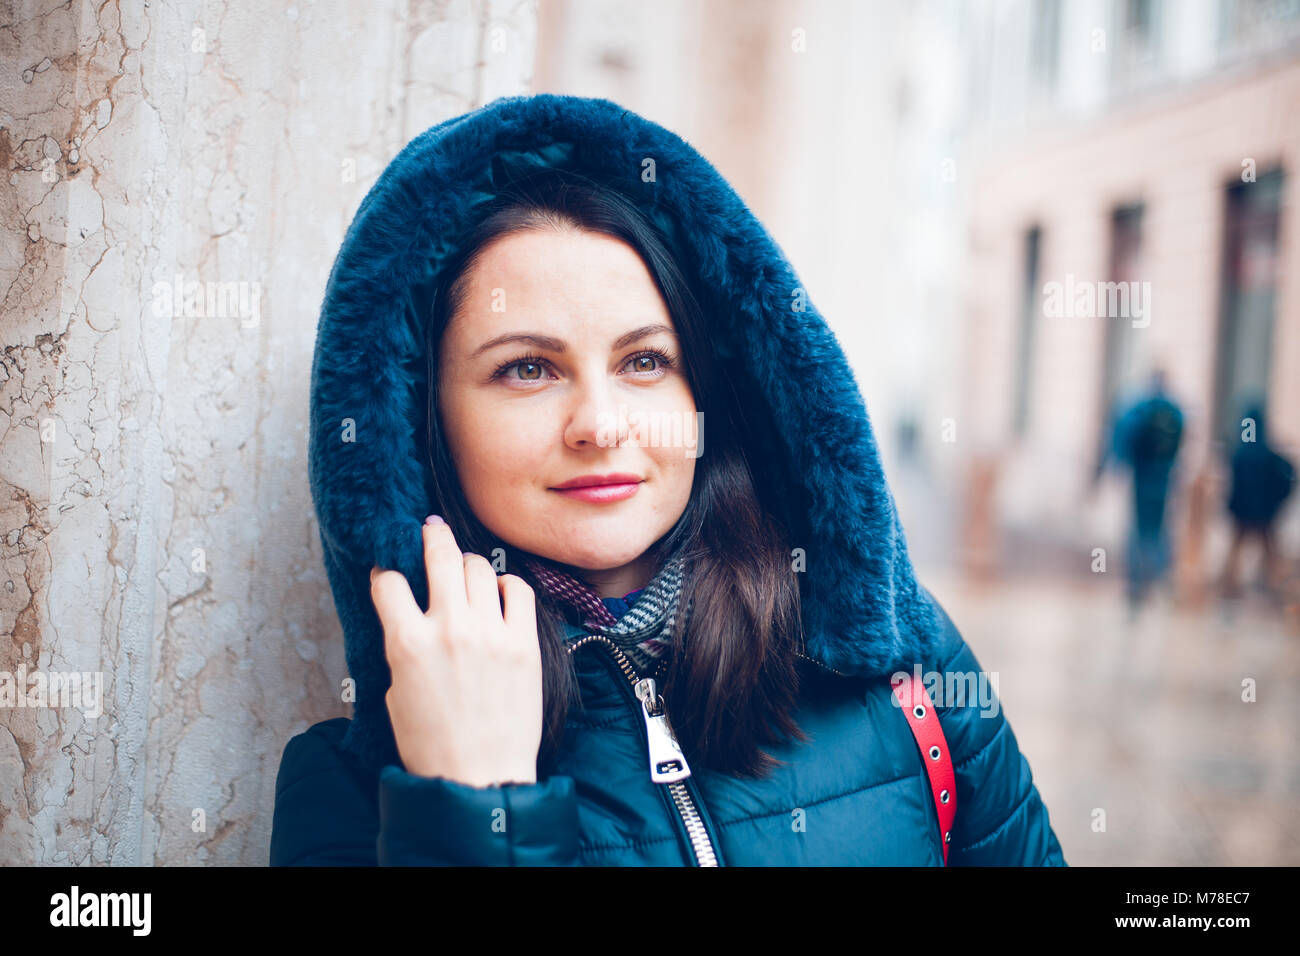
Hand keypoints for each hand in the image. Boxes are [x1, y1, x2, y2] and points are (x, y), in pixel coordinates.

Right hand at [370, 517, 541, 786]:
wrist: (479, 779)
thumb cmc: (431, 745)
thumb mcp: (396, 692)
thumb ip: (402, 646)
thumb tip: (407, 615)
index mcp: (407, 643)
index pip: (388, 580)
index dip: (386, 569)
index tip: (390, 568)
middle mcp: (449, 629)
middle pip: (439, 554)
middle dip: (431, 536)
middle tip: (431, 530)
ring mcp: (490, 633)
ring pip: (479, 566)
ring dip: (469, 564)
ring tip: (467, 572)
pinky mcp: (524, 643)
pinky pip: (519, 589)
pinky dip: (507, 585)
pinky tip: (500, 594)